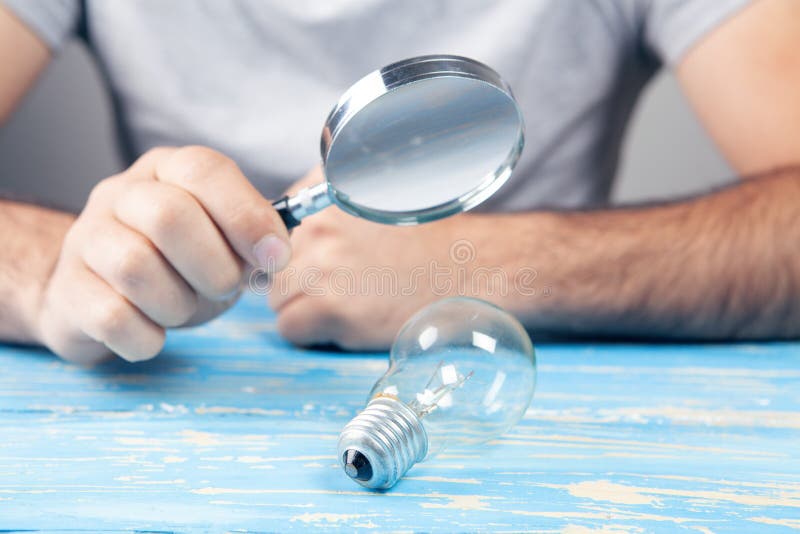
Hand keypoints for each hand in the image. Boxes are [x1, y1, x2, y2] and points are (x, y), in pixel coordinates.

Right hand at [36, 146, 291, 363]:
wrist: (98, 296)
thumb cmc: (176, 265)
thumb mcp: (222, 242)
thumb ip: (253, 237)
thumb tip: (274, 250)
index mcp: (167, 170)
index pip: (204, 170)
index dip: (247, 215)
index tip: (275, 257)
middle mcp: (120, 194)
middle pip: (168, 216)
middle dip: (215, 266)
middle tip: (225, 289)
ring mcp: (85, 239)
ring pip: (136, 268)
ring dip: (179, 303)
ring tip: (183, 309)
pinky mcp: (66, 291)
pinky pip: (112, 318)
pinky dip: (148, 337)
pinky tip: (154, 333)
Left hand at [269, 167, 488, 349]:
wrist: (467, 268)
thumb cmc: (427, 238)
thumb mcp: (372, 198)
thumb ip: (326, 206)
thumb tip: (280, 231)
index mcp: (323, 191)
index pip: (274, 226)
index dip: (296, 248)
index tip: (322, 257)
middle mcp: (315, 224)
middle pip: (273, 264)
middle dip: (299, 278)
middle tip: (341, 284)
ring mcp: (321, 267)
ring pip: (278, 298)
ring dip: (304, 306)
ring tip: (346, 302)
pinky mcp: (330, 308)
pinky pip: (290, 328)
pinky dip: (311, 332)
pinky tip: (345, 322)